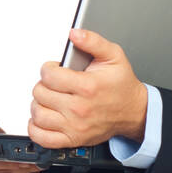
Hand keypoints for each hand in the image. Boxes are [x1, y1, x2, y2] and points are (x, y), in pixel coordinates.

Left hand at [28, 28, 147, 148]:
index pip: (49, 76)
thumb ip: (93, 41)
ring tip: (49, 98)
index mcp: (87, 86)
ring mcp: (75, 126)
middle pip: (41, 93)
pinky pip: (43, 138)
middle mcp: (80, 108)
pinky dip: (36, 128)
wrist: (135, 111)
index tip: (54, 69)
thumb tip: (75, 34)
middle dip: (44, 84)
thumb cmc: (122, 85)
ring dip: (38, 104)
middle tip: (53, 83)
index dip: (48, 68)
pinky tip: (44, 117)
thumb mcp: (113, 56)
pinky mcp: (73, 139)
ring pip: (38, 114)